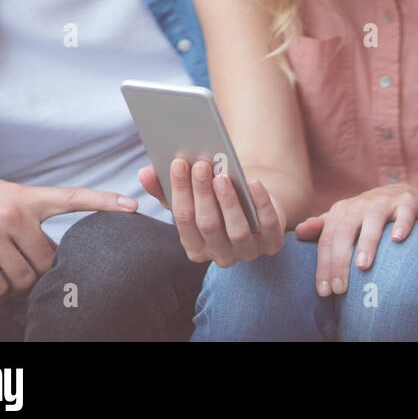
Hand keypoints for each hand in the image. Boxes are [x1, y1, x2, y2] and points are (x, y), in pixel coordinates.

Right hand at [0, 169, 136, 302]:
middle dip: (41, 270)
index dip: (106, 203)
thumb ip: (25, 213)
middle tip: (27, 271)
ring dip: (19, 285)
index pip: (74, 198)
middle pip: (49, 257)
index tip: (134, 207)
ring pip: (26, 276)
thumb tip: (45, 248)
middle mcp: (15, 215)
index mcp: (26, 196)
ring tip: (6, 280)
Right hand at [140, 157, 285, 267]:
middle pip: (208, 225)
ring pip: (236, 230)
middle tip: (201, 165)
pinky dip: (261, 202)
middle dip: (202, 193)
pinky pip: (268, 225)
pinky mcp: (272, 243)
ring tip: (222, 176)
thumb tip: (145, 173)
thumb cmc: (218, 203)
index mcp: (195, 247)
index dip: (180, 191)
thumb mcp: (194, 197)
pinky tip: (254, 182)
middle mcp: (220, 255)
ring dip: (228, 201)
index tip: (178, 163)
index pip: (183, 220)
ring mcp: (248, 252)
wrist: (256, 208)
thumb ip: (167, 189)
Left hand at [293, 183, 417, 295]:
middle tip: (340, 288)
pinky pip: (405, 213)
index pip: (328, 239)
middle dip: (340, 260)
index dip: (324, 265)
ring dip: (367, 243)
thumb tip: (298, 232)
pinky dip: (401, 224)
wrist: (408, 196)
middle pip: (345, 231)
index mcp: (343, 210)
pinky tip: (398, 239)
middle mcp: (361, 204)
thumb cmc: (372, 215)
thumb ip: (324, 227)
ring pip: (373, 221)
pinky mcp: (408, 202)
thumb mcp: (346, 220)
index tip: (324, 291)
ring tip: (363, 266)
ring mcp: (385, 202)